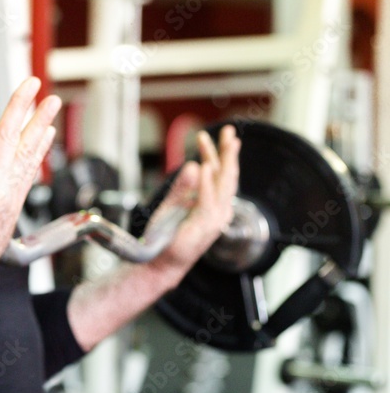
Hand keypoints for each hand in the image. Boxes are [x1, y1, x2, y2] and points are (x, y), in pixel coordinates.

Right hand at [0, 78, 59, 264]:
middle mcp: (1, 190)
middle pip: (17, 143)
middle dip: (28, 112)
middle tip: (37, 88)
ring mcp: (11, 198)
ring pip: (29, 157)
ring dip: (39, 128)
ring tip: (50, 108)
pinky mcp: (14, 206)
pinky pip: (30, 172)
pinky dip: (38, 152)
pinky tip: (43, 141)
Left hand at [151, 124, 240, 280]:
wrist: (161, 261)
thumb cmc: (167, 235)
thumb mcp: (173, 204)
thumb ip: (183, 186)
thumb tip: (193, 164)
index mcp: (213, 204)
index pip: (218, 174)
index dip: (218, 154)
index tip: (216, 136)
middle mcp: (219, 210)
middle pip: (227, 176)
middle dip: (228, 152)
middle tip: (230, 131)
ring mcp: (214, 218)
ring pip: (222, 184)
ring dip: (220, 160)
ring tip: (222, 141)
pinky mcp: (204, 225)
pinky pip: (206, 199)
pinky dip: (206, 183)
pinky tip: (204, 166)